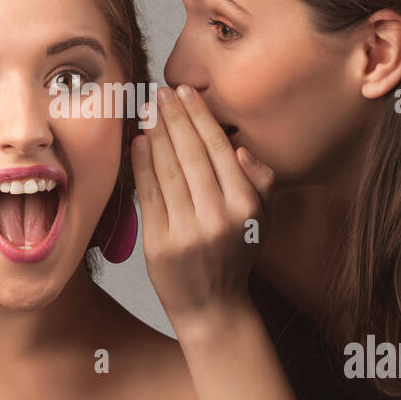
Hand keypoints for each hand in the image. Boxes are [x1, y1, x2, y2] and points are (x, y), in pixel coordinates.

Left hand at [131, 84, 274, 329]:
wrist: (212, 308)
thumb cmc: (236, 254)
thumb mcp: (262, 220)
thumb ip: (261, 182)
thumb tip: (241, 150)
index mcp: (245, 207)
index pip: (218, 150)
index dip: (199, 117)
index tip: (186, 92)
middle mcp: (217, 218)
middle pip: (190, 154)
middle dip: (174, 116)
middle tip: (162, 91)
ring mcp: (186, 232)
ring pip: (167, 170)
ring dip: (156, 134)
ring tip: (148, 110)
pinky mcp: (158, 244)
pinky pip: (148, 195)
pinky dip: (141, 165)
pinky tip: (138, 142)